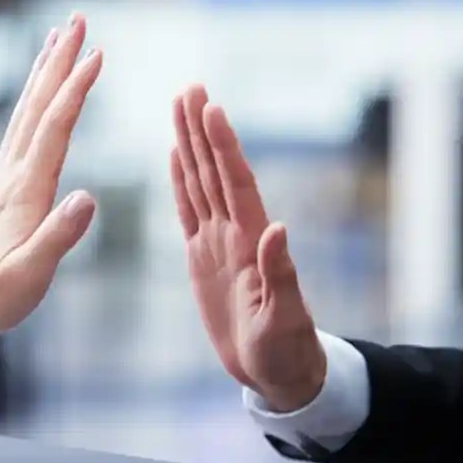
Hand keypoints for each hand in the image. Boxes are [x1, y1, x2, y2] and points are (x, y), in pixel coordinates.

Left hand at [0, 13, 100, 335]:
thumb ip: (58, 237)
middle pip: (39, 105)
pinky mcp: (2, 187)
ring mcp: (5, 177)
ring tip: (59, 38)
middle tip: (78, 18)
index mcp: (26, 191)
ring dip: (45, 72)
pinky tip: (40, 96)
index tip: (98, 53)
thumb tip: (88, 197)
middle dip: (60, 60)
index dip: (76, 89)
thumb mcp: (28, 276)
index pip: (55, 128)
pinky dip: (35, 101)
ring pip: (27, 111)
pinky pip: (22, 129)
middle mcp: (13, 174)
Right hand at [170, 85, 324, 411]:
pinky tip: (175, 156)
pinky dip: (181, 181)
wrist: (277, 374)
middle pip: (215, 171)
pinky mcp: (203, 258)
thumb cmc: (287, 352)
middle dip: (202, 129)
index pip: (235, 183)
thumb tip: (278, 227)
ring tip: (181, 106)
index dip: (223, 146)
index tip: (212, 108)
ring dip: (190, 144)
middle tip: (191, 88)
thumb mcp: (286, 319)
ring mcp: (218, 243)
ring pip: (200, 182)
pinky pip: (188, 211)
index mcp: (252, 243)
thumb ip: (281, 273)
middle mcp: (235, 234)